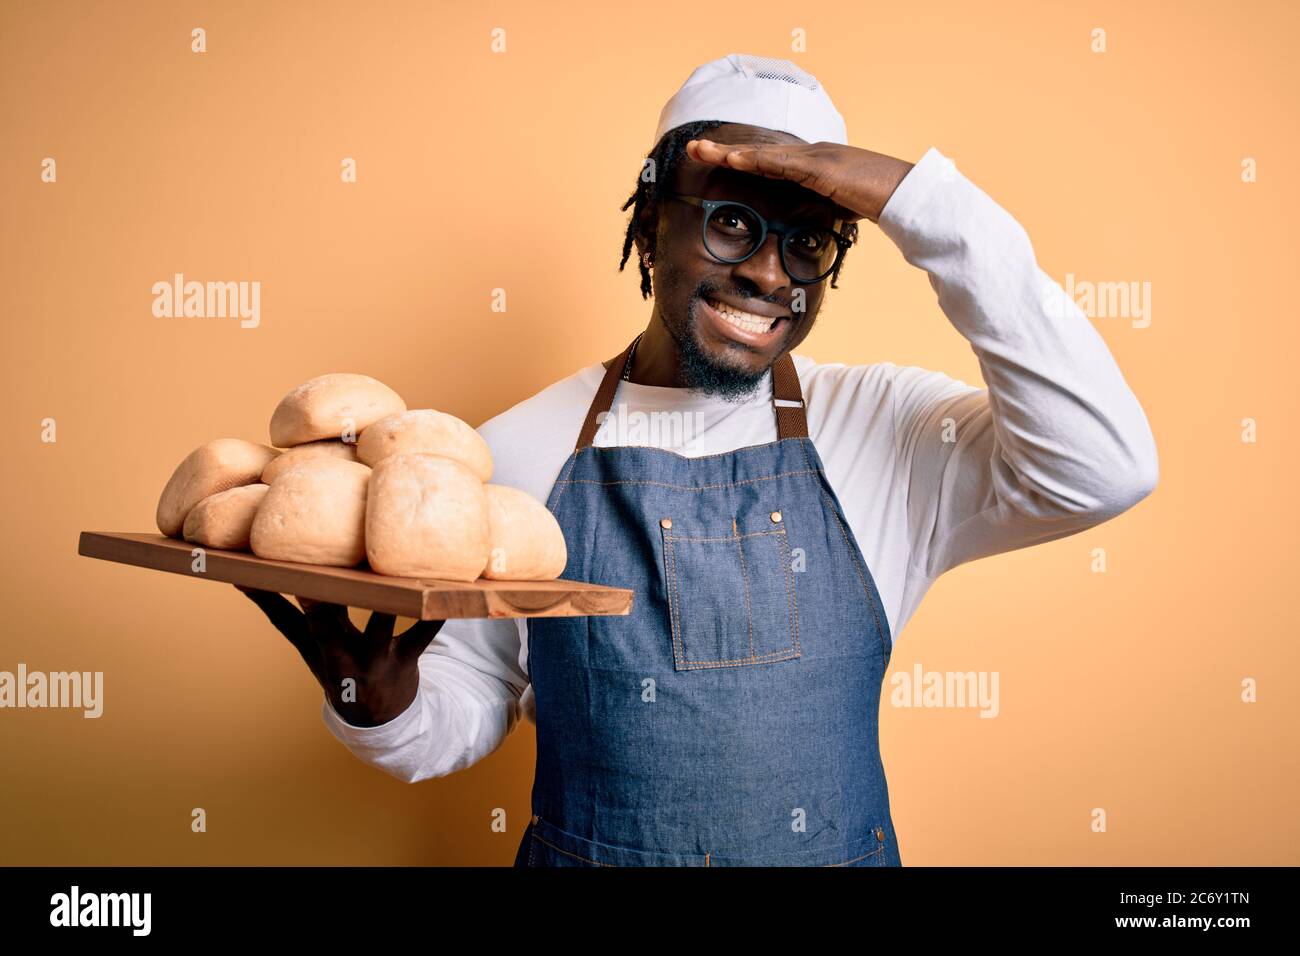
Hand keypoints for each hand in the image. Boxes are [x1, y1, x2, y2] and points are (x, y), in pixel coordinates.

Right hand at [236, 586, 443, 726]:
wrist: (378, 717)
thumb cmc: (338, 665)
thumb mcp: (306, 647)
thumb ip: (279, 611)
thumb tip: (243, 577)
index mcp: (316, 646)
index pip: (294, 620)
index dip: (278, 597)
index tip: (259, 573)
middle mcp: (341, 653)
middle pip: (326, 626)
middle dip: (320, 604)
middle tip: (315, 576)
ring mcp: (373, 658)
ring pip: (377, 629)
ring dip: (384, 607)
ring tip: (392, 579)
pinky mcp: (405, 659)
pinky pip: (421, 637)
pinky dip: (434, 620)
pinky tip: (445, 599)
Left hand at [684, 139, 914, 223]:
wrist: (904, 193)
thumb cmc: (877, 201)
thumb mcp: (841, 206)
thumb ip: (823, 209)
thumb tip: (814, 224)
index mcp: (812, 165)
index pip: (768, 161)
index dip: (740, 159)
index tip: (714, 159)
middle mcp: (810, 155)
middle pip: (758, 152)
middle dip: (724, 151)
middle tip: (693, 148)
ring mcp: (815, 157)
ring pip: (764, 154)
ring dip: (731, 153)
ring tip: (702, 151)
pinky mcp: (821, 167)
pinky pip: (781, 163)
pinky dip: (756, 161)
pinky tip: (734, 159)